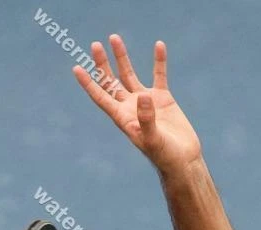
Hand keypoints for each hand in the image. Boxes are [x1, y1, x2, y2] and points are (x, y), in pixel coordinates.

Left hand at [73, 35, 200, 175]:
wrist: (182, 160)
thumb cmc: (165, 156)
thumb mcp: (153, 139)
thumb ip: (146, 118)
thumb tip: (143, 95)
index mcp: (123, 118)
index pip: (101, 97)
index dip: (89, 84)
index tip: (77, 68)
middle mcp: (130, 107)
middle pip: (111, 82)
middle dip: (102, 64)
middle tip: (95, 45)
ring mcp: (146, 102)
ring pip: (129, 75)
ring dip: (122, 57)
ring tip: (114, 38)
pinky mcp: (163, 99)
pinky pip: (159, 75)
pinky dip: (159, 61)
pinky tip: (158, 45)